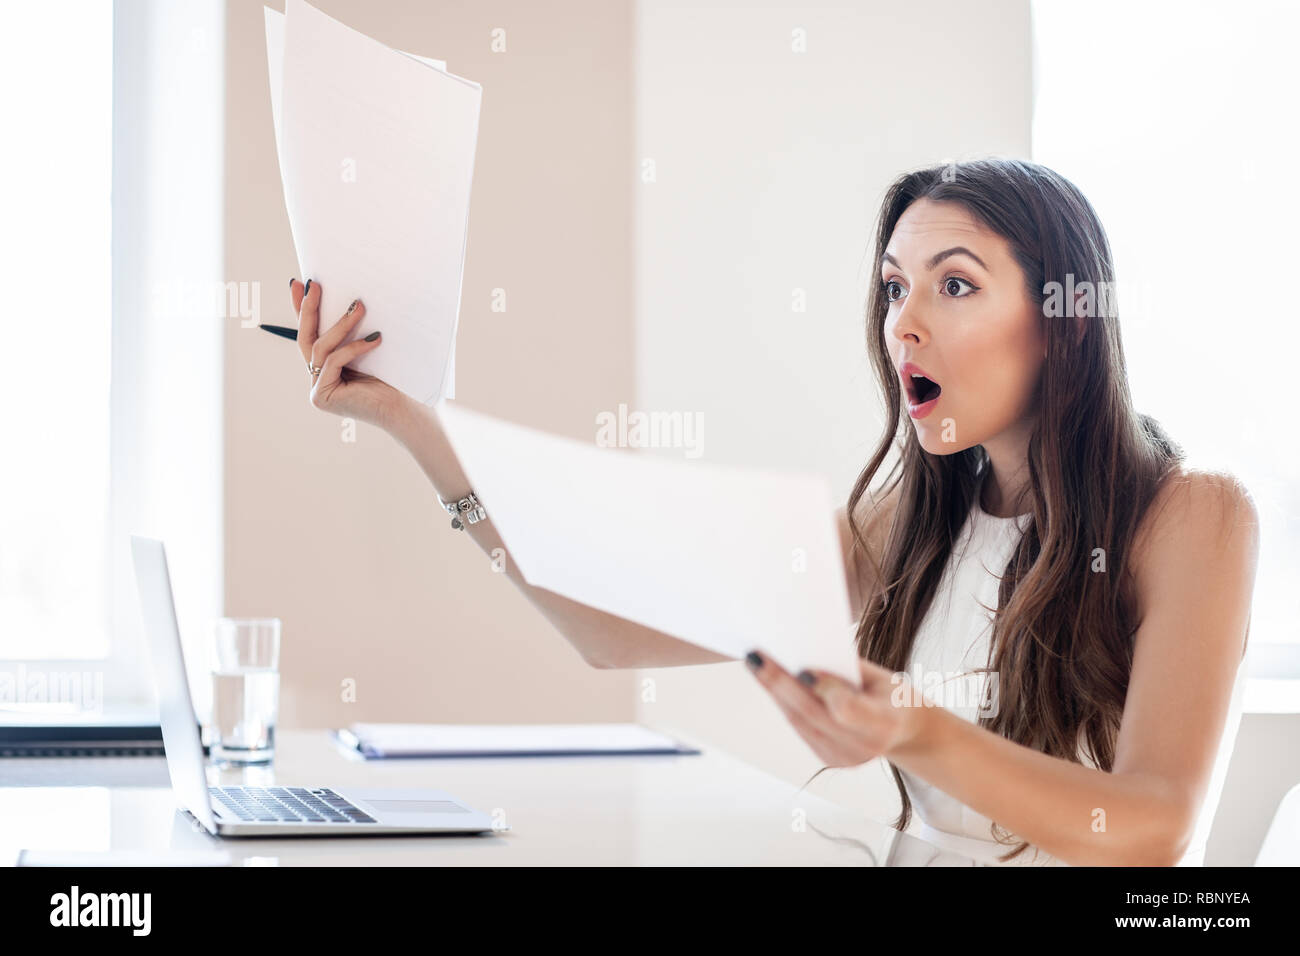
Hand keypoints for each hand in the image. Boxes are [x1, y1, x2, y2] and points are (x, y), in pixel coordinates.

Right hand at [290, 278, 409, 429]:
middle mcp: (318, 379)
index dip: (302, 309)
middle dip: (308, 309)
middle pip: (306, 338)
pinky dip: (353, 347)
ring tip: (359, 306)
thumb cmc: (396, 379)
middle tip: (315, 285)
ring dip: (341, 324)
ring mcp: (318, 389)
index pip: (311, 333)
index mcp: (327, 368)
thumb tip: (352, 298)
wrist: (410, 408)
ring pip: (320, 347)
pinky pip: (333, 361)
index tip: (300, 283)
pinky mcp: (323, 396)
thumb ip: (354, 332)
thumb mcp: (371, 348)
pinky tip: (376, 339)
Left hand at [745, 650, 929, 766]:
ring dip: (774, 691)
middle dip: (781, 683)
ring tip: (756, 663)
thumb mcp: (883, 676)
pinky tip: (770, 682)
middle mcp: (864, 748)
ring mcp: (845, 758)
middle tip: (756, 656)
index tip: (801, 668)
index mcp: (885, 724)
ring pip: (800, 721)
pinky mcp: (829, 759)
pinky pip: (800, 727)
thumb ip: (848, 668)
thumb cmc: (891, 694)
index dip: (824, 689)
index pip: (847, 709)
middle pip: (813, 714)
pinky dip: (784, 703)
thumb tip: (805, 650)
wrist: (903, 730)